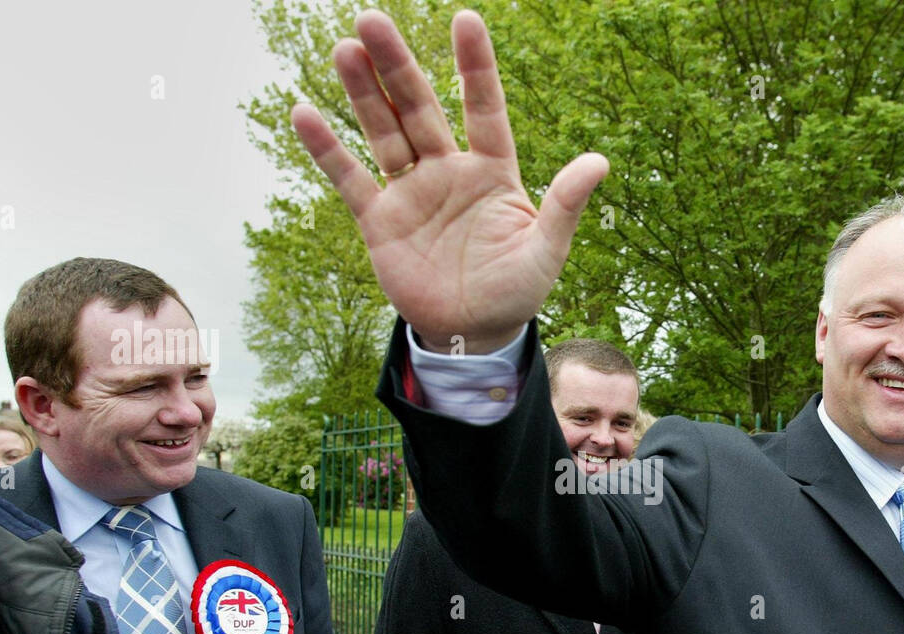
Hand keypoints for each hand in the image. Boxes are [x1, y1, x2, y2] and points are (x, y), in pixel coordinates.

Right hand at [291, 10, 608, 351]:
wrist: (474, 332)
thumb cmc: (516, 290)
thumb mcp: (546, 250)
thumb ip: (564, 205)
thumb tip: (599, 162)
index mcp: (492, 171)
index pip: (483, 108)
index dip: (475, 67)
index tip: (465, 20)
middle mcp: (449, 171)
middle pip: (420, 108)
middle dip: (397, 67)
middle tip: (373, 19)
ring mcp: (412, 192)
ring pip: (383, 132)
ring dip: (363, 94)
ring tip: (345, 49)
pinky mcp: (380, 221)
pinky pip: (350, 179)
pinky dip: (328, 150)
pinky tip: (304, 113)